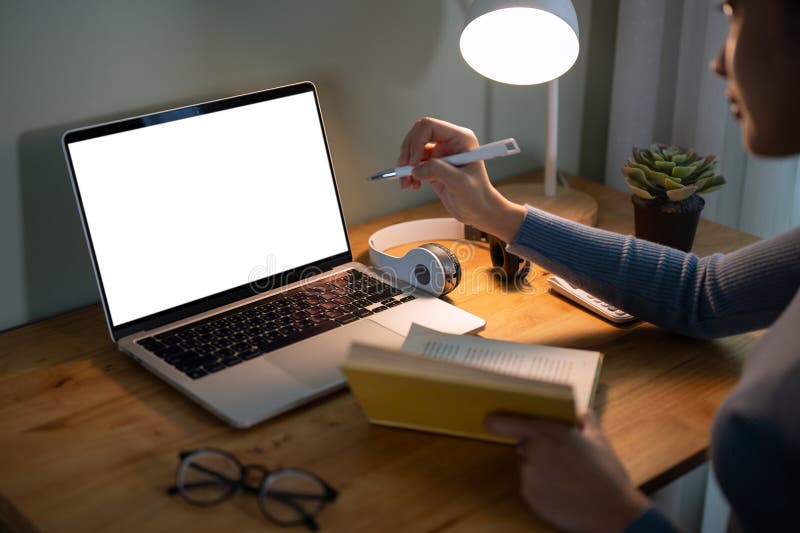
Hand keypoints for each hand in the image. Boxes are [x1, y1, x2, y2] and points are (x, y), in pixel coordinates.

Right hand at [397, 117, 526, 242]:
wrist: (479, 211)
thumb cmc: (477, 196)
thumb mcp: (460, 183)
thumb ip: (439, 171)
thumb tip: (415, 169)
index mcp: (460, 138)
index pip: (430, 127)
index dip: (417, 142)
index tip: (413, 163)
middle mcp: (449, 142)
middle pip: (417, 135)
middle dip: (408, 153)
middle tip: (404, 171)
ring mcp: (440, 154)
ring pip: (413, 150)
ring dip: (405, 166)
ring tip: (406, 183)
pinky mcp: (433, 166)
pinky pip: (414, 164)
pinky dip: (409, 174)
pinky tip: (413, 185)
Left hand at [484, 411, 649, 532]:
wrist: (613, 512)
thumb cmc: (607, 473)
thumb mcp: (599, 440)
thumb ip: (586, 421)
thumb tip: (580, 413)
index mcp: (548, 432)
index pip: (509, 422)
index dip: (497, 421)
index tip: (488, 420)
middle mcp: (533, 451)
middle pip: (524, 446)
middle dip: (537, 449)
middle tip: (561, 459)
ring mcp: (529, 476)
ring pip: (528, 467)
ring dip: (540, 469)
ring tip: (566, 478)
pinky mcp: (530, 497)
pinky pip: (530, 487)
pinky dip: (542, 488)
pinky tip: (562, 491)